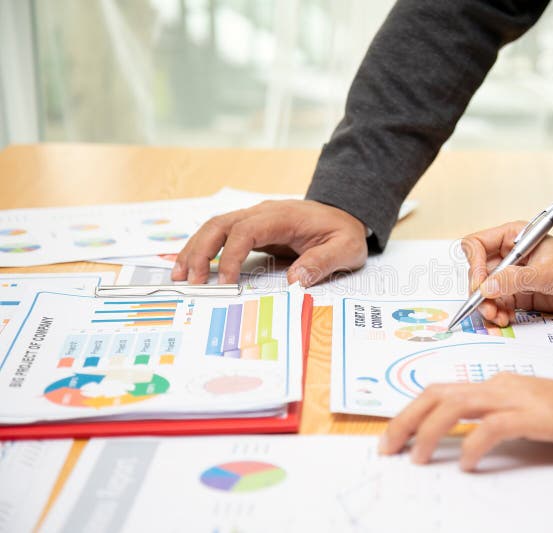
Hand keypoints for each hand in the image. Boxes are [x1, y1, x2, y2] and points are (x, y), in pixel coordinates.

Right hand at [172, 200, 368, 284]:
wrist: (345, 215)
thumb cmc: (344, 232)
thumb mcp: (345, 249)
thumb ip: (322, 263)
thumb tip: (294, 281)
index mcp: (283, 216)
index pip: (247, 230)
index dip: (231, 255)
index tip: (224, 281)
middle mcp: (264, 213)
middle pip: (221, 224)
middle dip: (201, 250)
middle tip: (189, 280)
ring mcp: (256, 219)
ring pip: (216, 227)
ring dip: (195, 249)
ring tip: (180, 274)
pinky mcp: (253, 229)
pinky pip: (222, 235)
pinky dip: (203, 248)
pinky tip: (191, 264)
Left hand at [379, 373, 552, 470]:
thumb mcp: (520, 413)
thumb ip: (490, 418)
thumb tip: (456, 441)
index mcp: (492, 385)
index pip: (439, 391)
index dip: (410, 412)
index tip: (392, 437)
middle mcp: (498, 386)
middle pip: (438, 394)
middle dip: (406, 419)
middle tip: (388, 448)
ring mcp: (515, 398)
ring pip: (457, 405)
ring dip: (430, 432)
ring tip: (418, 459)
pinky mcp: (534, 416)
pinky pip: (494, 426)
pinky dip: (474, 444)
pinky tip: (466, 464)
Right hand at [461, 222, 552, 325]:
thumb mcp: (549, 273)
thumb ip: (517, 279)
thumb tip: (487, 287)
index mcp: (515, 236)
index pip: (477, 245)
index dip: (474, 264)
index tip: (481, 285)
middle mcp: (511, 255)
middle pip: (479, 271)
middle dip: (480, 291)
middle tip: (487, 308)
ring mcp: (515, 276)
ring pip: (487, 291)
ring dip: (488, 306)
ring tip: (498, 318)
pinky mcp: (521, 294)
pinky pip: (499, 303)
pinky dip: (498, 313)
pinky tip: (506, 319)